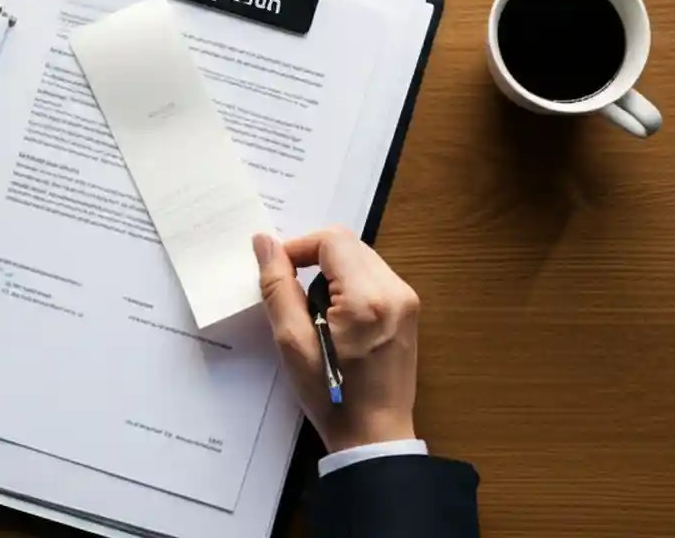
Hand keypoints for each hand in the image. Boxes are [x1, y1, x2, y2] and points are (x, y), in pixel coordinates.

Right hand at [253, 228, 419, 452]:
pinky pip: (374, 277)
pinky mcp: (410, 311)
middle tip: (296, 296)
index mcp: (367, 298)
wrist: (375, 435)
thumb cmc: (330, 394)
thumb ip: (278, 286)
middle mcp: (395, 291)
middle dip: (316, 260)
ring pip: (361, 259)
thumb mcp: (292, 342)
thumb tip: (264, 243)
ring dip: (333, 274)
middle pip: (349, 246)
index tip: (278, 272)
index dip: (299, 247)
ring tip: (318, 314)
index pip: (332, 240)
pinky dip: (351, 286)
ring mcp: (407, 300)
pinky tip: (338, 320)